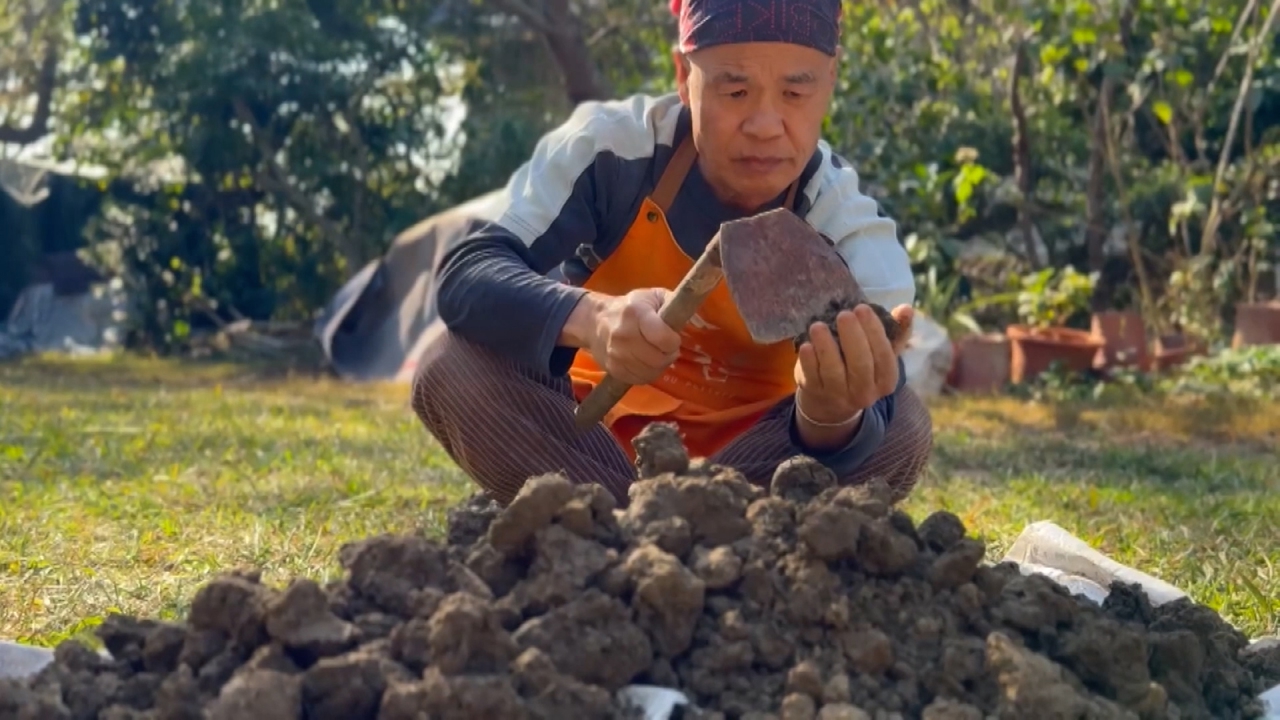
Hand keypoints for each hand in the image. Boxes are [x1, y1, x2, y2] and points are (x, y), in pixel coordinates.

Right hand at [577, 288, 681, 385]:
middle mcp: (623, 335)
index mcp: (635, 313)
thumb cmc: (630, 307)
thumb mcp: (652, 296)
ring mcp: (616, 355)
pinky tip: (646, 363)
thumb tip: (692, 316)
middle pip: (657, 358)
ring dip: (659, 366)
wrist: (595, 321)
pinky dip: (648, 373)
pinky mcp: (613, 369)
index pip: (662, 338)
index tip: (673, 337)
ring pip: (650, 372)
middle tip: (667, 348)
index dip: (673, 341)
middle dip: (668, 355)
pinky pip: (639, 379)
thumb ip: (673, 303)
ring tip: (657, 354)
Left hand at [793, 304, 914, 422]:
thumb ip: (897, 331)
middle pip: (860, 364)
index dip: (874, 331)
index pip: (884, 356)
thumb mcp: (881, 354)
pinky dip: (808, 360)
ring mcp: (838, 395)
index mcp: (886, 381)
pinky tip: (806, 344)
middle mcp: (864, 392)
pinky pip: (812, 376)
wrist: (832, 403)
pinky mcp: (815, 393)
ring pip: (833, 371)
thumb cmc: (862, 368)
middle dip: (852, 336)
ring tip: (818, 326)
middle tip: (844, 314)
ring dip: (826, 347)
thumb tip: (906, 308)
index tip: (862, 308)